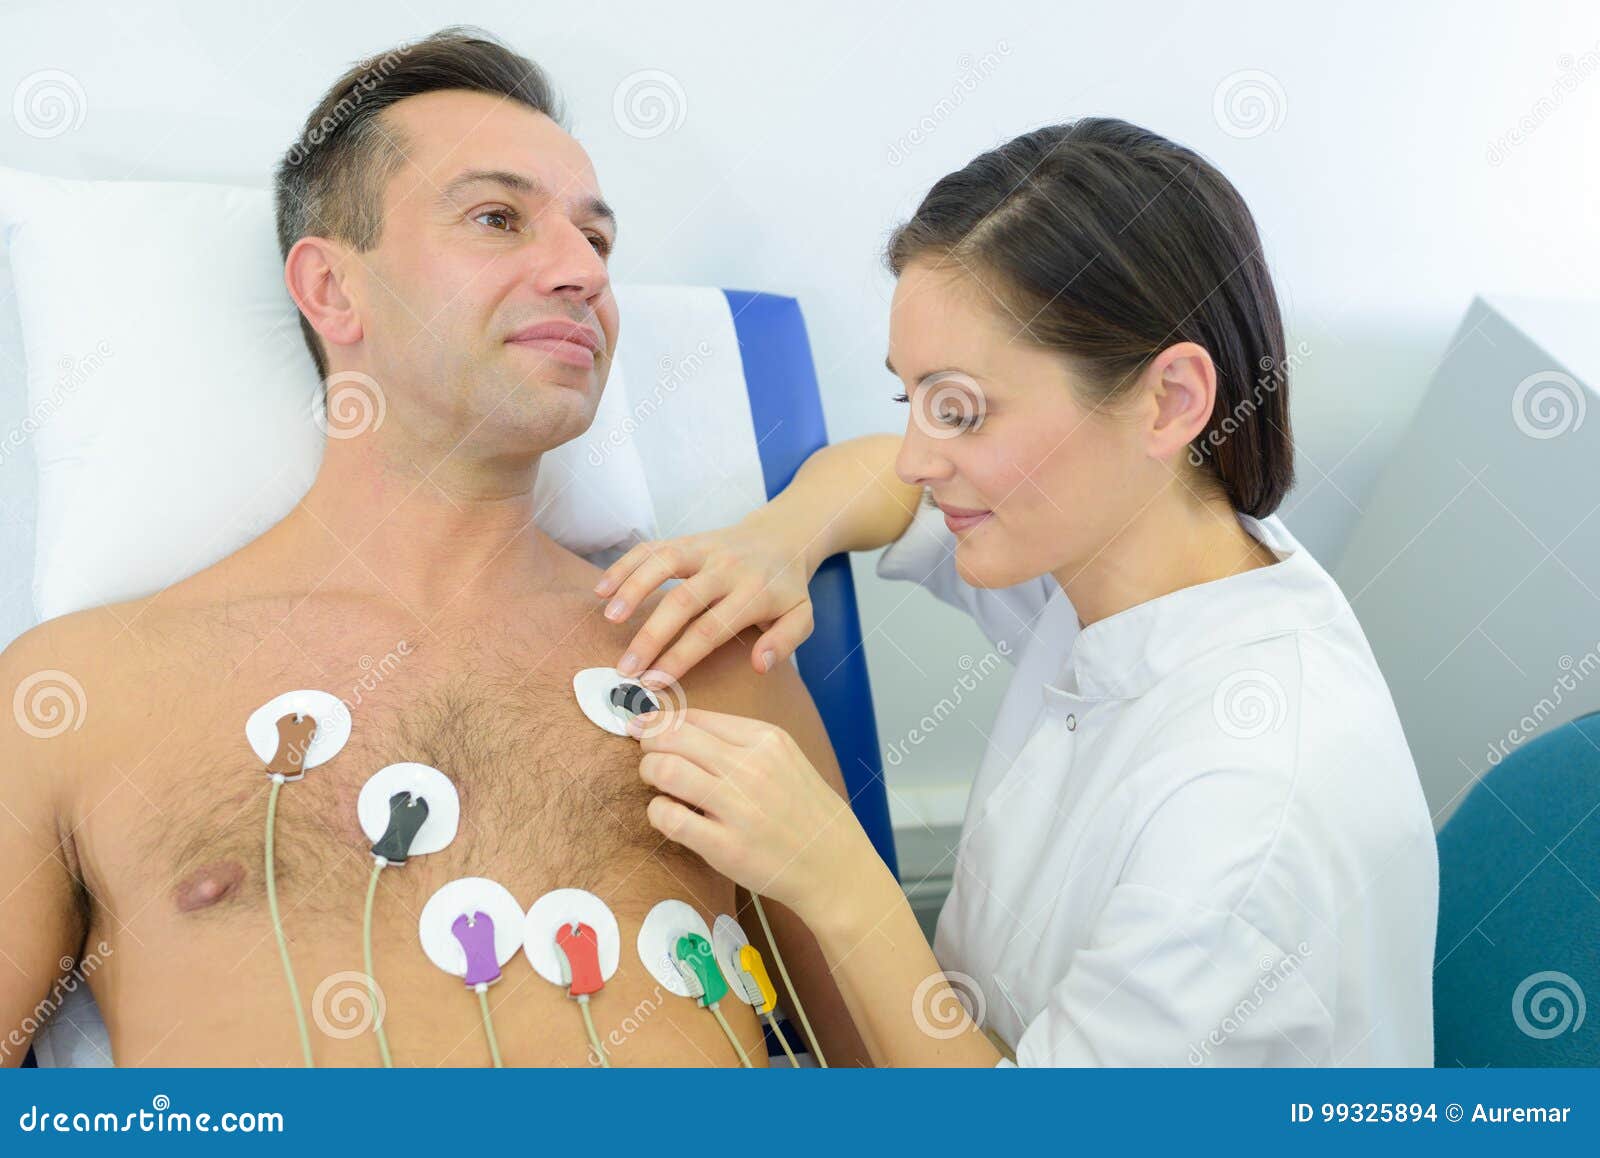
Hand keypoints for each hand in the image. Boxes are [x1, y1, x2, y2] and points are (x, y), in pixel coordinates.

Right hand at [594, 516, 815, 682]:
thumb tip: (760, 664)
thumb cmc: (786, 588)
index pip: (711, 629)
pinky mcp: (688, 538)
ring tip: (609, 619)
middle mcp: (727, 568)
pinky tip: (602, 589)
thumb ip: (784, 641)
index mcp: (754, 593)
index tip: (654, 682)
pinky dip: (625, 564)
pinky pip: (652, 547)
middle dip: (651, 636)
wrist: (783, 536)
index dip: (680, 656)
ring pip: (664, 563)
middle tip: (625, 668)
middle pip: (683, 601)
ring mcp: (705, 549)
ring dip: (633, 589)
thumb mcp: (802, 616)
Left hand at [632, 708, 881, 923]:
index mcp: (765, 738)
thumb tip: (676, 725)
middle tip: (646, 755)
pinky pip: (669, 818)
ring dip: (647, 773)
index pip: (694, 716)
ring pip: (664, 770)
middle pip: (672, 736)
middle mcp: (751, 767)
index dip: (660, 721)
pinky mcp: (726, 847)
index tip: (645, 728)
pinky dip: (656, 812)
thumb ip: (736, 741)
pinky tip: (666, 814)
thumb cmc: (803, 810)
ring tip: (655, 783)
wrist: (835, 865)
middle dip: (648, 743)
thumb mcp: (783, 758)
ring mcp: (739, 807)